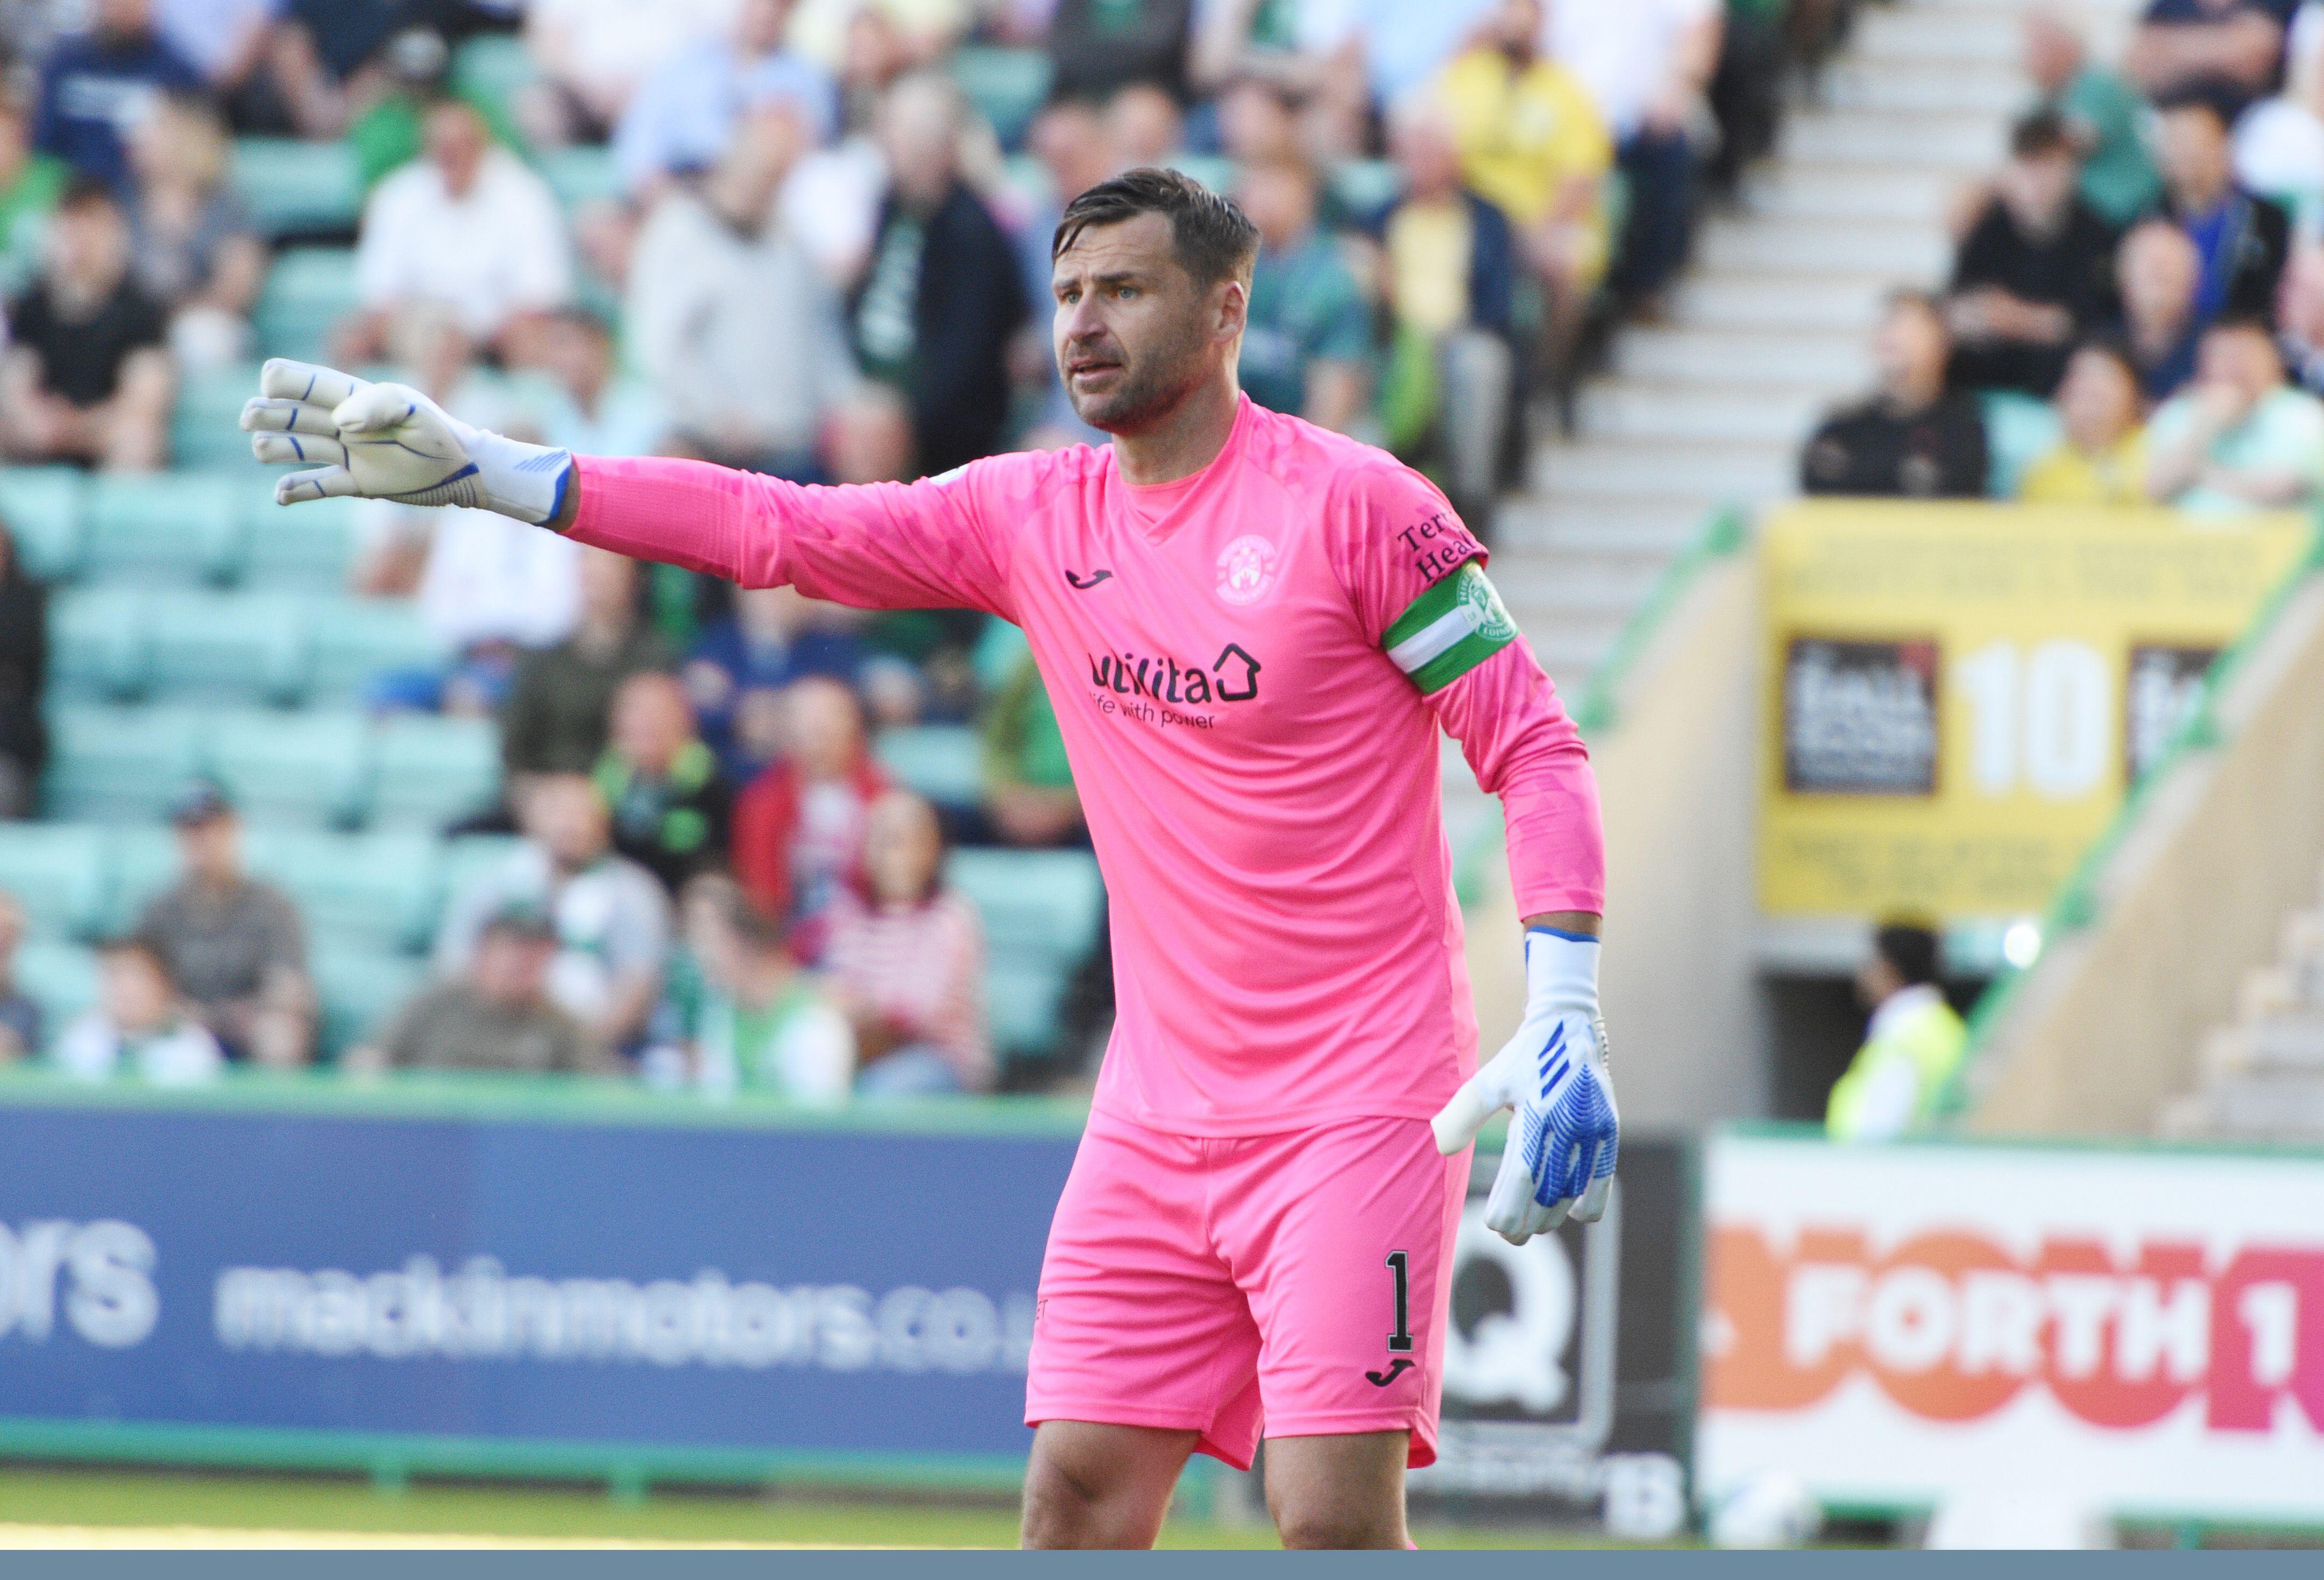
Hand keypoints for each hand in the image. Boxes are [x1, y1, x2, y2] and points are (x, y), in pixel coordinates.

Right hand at [239, 358, 572, 524]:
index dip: (280, 381)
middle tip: (250, 420)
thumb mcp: (412, 411)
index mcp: (350, 397)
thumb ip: (377, 407)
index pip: (300, 380)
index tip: (273, 388)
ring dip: (273, 449)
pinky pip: (317, 486)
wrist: (463, 469)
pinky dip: (295, 492)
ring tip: (263, 451)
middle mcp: (342, 423)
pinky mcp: (356, 483)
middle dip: (264, 414)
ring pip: (296, 448)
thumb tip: (340, 420)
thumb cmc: (439, 432)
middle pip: (288, 413)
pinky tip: (280, 496)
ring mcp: (347, 453)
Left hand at [1432, 929, 1618, 1244]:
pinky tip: (1570, 1211)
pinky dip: (1587, 1204)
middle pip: (1547, 1194)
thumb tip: (1440, 1147)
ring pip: (1572, 1192)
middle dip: (1526, 1222)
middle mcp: (1567, 1124)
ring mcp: (1592, 1130)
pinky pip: (1602, 1181)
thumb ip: (1463, 1114)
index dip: (1508, 1210)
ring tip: (1532, 1223)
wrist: (1569, 1028)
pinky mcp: (1609, 1130)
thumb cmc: (1522, 1059)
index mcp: (1534, 1113)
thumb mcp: (1487, 1082)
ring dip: (1550, 1216)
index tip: (1494, 1224)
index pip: (1521, 1177)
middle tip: (1508, 1233)